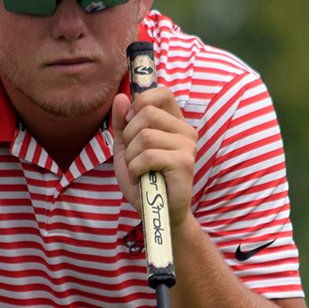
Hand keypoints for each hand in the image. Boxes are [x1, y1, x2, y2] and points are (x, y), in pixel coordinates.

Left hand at [110, 86, 196, 224]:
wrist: (158, 213)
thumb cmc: (143, 180)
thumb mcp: (126, 148)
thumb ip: (122, 123)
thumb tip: (120, 97)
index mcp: (175, 123)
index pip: (162, 93)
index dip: (140, 103)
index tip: (131, 125)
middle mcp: (186, 131)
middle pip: (147, 113)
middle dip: (129, 136)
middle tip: (133, 156)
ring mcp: (187, 146)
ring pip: (144, 136)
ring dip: (131, 157)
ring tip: (138, 171)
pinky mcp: (184, 163)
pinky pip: (147, 156)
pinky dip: (135, 169)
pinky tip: (141, 179)